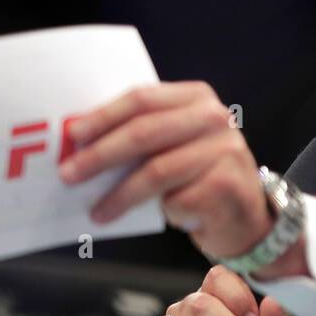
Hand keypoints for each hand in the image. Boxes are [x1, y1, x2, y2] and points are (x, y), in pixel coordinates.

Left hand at [59, 82, 275, 263]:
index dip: (104, 117)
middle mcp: (214, 118)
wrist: (246, 215)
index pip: (142, 99)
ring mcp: (225, 150)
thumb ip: (143, 135)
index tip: (74, 136)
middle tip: (70, 174)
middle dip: (101, 155)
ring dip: (119, 195)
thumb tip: (81, 144)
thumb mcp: (177, 143)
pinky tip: (155, 218)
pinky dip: (159, 212)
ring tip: (98, 211)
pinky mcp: (226, 185)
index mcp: (196, 97)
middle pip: (145, 133)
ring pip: (156, 171)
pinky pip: (176, 200)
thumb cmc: (200, 177)